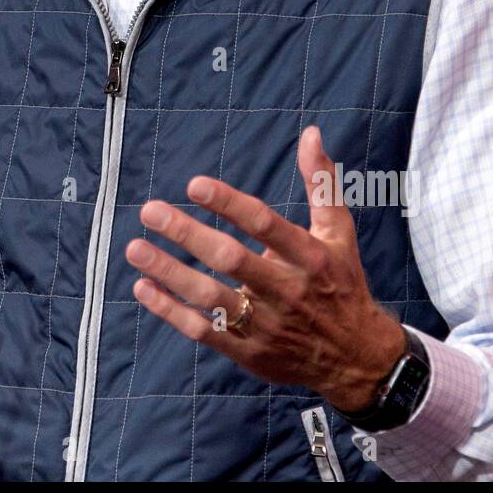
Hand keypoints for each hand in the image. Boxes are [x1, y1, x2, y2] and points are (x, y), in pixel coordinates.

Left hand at [124, 125, 407, 413]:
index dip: (228, 204)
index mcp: (309, 256)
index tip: (194, 185)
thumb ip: (321, 183)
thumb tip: (310, 133)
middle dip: (187, 234)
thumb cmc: (341, 283)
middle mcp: (287, 290)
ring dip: (169, 272)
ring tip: (136, 248)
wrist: (356, 358)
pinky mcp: (250, 352)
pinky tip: (144, 288)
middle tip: (150, 211)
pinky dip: (171, 311)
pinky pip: (204, 331)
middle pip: (230, 259)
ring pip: (211, 297)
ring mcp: (267, 325)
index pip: (264, 224)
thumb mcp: (338, 232)